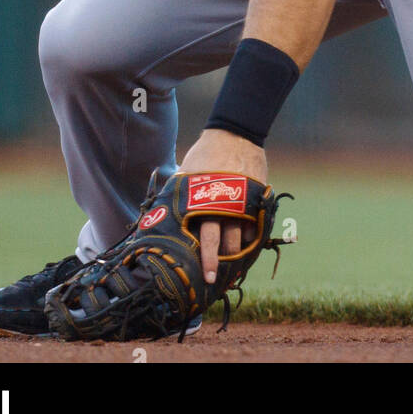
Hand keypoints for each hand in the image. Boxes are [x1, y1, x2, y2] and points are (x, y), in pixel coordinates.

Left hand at [179, 129, 266, 282]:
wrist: (235, 133)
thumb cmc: (205, 154)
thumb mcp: (186, 173)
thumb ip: (178, 196)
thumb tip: (156, 213)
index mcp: (202, 200)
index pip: (201, 237)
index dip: (202, 258)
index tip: (199, 273)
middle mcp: (222, 205)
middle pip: (221, 242)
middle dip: (216, 264)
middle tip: (212, 281)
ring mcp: (242, 203)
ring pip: (240, 238)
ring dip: (235, 255)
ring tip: (231, 270)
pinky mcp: (256, 198)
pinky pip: (254, 226)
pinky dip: (249, 238)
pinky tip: (245, 247)